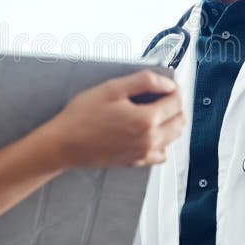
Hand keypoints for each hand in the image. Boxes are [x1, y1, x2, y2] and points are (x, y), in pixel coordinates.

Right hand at [43, 70, 183, 167]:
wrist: (64, 144)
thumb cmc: (82, 115)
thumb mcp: (112, 88)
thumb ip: (145, 82)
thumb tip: (168, 83)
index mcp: (146, 119)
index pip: (176, 102)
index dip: (174, 89)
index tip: (167, 84)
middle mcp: (150, 140)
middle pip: (180, 120)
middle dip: (176, 105)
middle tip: (162, 95)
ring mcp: (144, 153)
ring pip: (174, 137)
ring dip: (171, 121)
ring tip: (155, 110)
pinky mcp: (137, 162)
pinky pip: (162, 153)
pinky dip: (162, 141)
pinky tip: (148, 131)